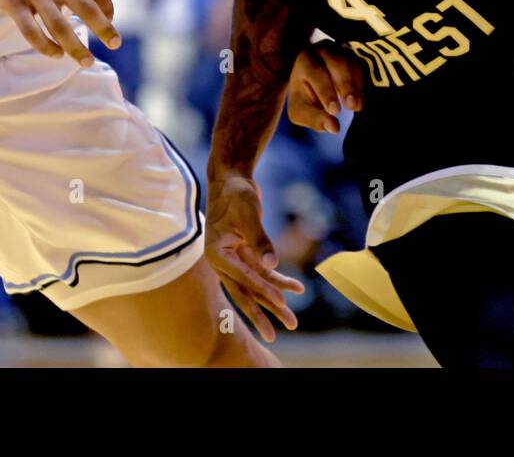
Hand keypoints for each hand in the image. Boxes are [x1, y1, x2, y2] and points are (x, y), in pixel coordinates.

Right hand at [0, 0, 119, 65]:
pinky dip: (45, 46)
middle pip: (85, 8)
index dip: (107, 8)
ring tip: (86, 61)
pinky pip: (30, 30)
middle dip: (104, 29)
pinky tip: (55, 54)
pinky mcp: (10, 1)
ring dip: (76, 47)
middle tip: (115, 44)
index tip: (110, 21)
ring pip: (59, 25)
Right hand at [205, 173, 304, 341]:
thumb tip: (271, 265)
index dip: (262, 289)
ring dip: (274, 302)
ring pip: (256, 287)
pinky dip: (279, 282)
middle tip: (277, 333)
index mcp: (216, 254)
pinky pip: (263, 274)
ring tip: (291, 321)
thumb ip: (260, 240)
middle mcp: (223, 262)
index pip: (241, 277)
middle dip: (262, 313)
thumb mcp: (248, 213)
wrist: (232, 180)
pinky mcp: (246, 256)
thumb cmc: (235, 193)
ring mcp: (235, 261)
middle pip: (245, 292)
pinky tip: (297, 289)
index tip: (281, 301)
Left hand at [286, 40, 365, 133]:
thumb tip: (334, 128)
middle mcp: (324, 50)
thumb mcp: (302, 110)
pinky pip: (364, 65)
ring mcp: (343, 49)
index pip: (316, 73)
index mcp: (305, 61)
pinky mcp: (356, 53)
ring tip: (358, 107)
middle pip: (336, 64)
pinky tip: (364, 99)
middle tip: (351, 107)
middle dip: (345, 86)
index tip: (335, 112)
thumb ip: (315, 119)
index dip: (326, 92)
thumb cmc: (306, 96)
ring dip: (357, 86)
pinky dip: (365, 82)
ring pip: (353, 63)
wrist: (313, 80)